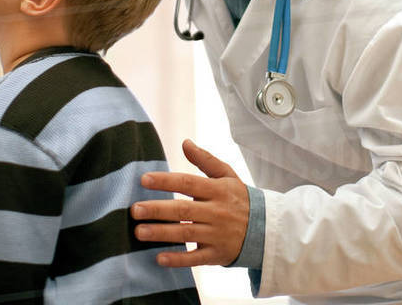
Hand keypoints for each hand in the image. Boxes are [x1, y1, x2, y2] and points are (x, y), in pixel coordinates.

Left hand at [132, 139, 250, 267]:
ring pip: (186, 233)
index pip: (188, 183)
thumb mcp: (227, 176)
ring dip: (162, 233)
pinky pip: (196, 258)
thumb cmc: (240, 198)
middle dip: (158, 209)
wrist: (266, 228)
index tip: (144, 180)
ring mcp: (217, 234)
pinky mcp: (217, 254)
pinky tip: (159, 258)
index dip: (166, 181)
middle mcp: (217, 212)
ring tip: (139, 232)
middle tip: (134, 210)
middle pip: (183, 210)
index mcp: (218, 190)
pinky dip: (178, 259)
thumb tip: (185, 142)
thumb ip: (206, 160)